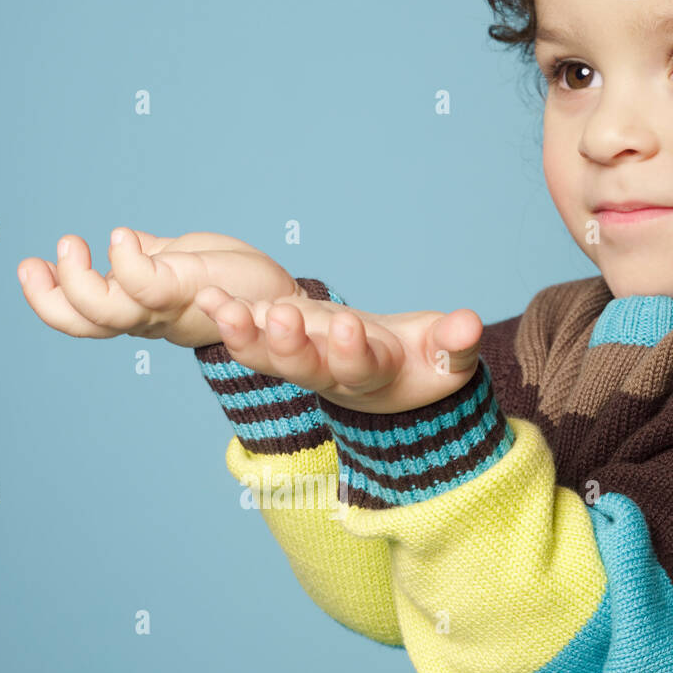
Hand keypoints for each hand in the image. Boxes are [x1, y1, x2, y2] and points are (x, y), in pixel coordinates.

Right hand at [16, 229, 303, 349]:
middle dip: (51, 300)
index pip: (81, 316)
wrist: (285, 303)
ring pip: (109, 312)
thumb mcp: (176, 268)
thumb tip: (122, 248)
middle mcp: (147, 317)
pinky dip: (127, 264)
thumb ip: (146, 261)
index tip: (29, 267)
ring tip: (72, 244)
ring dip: (81, 284)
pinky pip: (148, 285)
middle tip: (33, 264)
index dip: (48, 300)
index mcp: (137, 310)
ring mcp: (167, 308)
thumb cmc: (230, 283)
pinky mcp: (190, 290)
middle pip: (86, 323)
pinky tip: (120, 236)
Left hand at [193, 288, 483, 413]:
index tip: (349, 328)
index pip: (362, 368)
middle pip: (306, 368)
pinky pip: (250, 335)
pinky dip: (228, 316)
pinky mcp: (281, 344)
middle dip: (290, 345)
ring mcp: (303, 361)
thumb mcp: (450, 358)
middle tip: (279, 320)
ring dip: (244, 334)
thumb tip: (467, 325)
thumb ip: (456, 345)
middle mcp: (332, 375)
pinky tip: (204, 296)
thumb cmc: (426, 362)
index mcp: (375, 376)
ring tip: (220, 309)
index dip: (353, 352)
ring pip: (269, 357)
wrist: (393, 377)